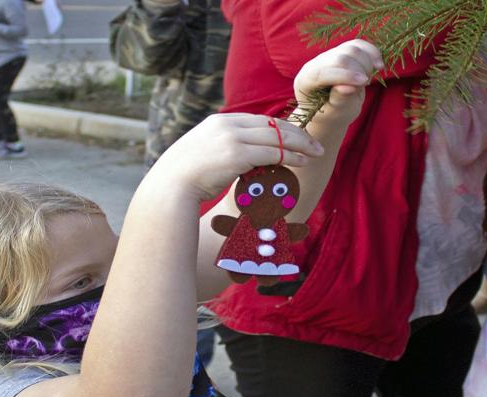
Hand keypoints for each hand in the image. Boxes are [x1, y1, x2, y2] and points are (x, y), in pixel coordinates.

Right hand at [146, 113, 325, 201]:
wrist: (170, 187)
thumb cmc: (186, 178)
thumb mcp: (205, 153)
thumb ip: (224, 148)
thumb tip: (243, 158)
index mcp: (219, 121)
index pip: (260, 120)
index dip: (282, 128)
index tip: (298, 136)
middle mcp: (226, 124)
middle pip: (271, 124)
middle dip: (297, 133)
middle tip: (315, 143)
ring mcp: (231, 138)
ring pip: (275, 137)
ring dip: (299, 145)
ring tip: (315, 152)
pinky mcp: (236, 155)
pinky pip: (272, 153)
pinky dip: (291, 156)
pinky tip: (303, 162)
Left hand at [293, 39, 385, 121]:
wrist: (330, 111)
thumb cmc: (330, 116)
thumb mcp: (334, 114)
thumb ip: (339, 100)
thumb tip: (349, 87)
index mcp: (306, 80)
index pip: (323, 72)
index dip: (344, 76)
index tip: (364, 82)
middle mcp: (314, 64)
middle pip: (340, 58)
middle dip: (358, 70)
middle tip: (363, 87)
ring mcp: (328, 55)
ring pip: (351, 49)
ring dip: (366, 63)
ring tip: (365, 82)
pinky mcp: (341, 51)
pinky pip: (358, 45)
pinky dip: (371, 52)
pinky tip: (379, 66)